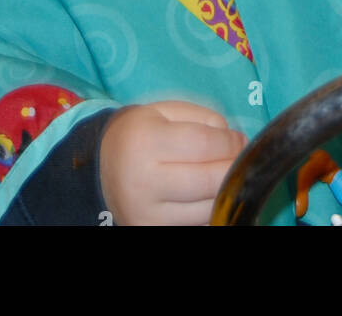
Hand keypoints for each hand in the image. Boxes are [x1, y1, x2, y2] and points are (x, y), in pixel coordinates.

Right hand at [99, 101, 246, 225]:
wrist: (101, 168)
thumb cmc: (140, 133)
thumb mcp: (165, 111)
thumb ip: (202, 118)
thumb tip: (235, 141)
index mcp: (145, 141)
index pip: (202, 144)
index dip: (229, 142)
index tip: (239, 139)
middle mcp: (143, 181)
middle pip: (208, 180)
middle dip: (233, 168)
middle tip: (239, 158)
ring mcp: (147, 214)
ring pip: (207, 207)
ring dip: (225, 190)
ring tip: (224, 175)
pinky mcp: (152, 231)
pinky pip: (197, 224)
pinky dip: (210, 209)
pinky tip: (208, 194)